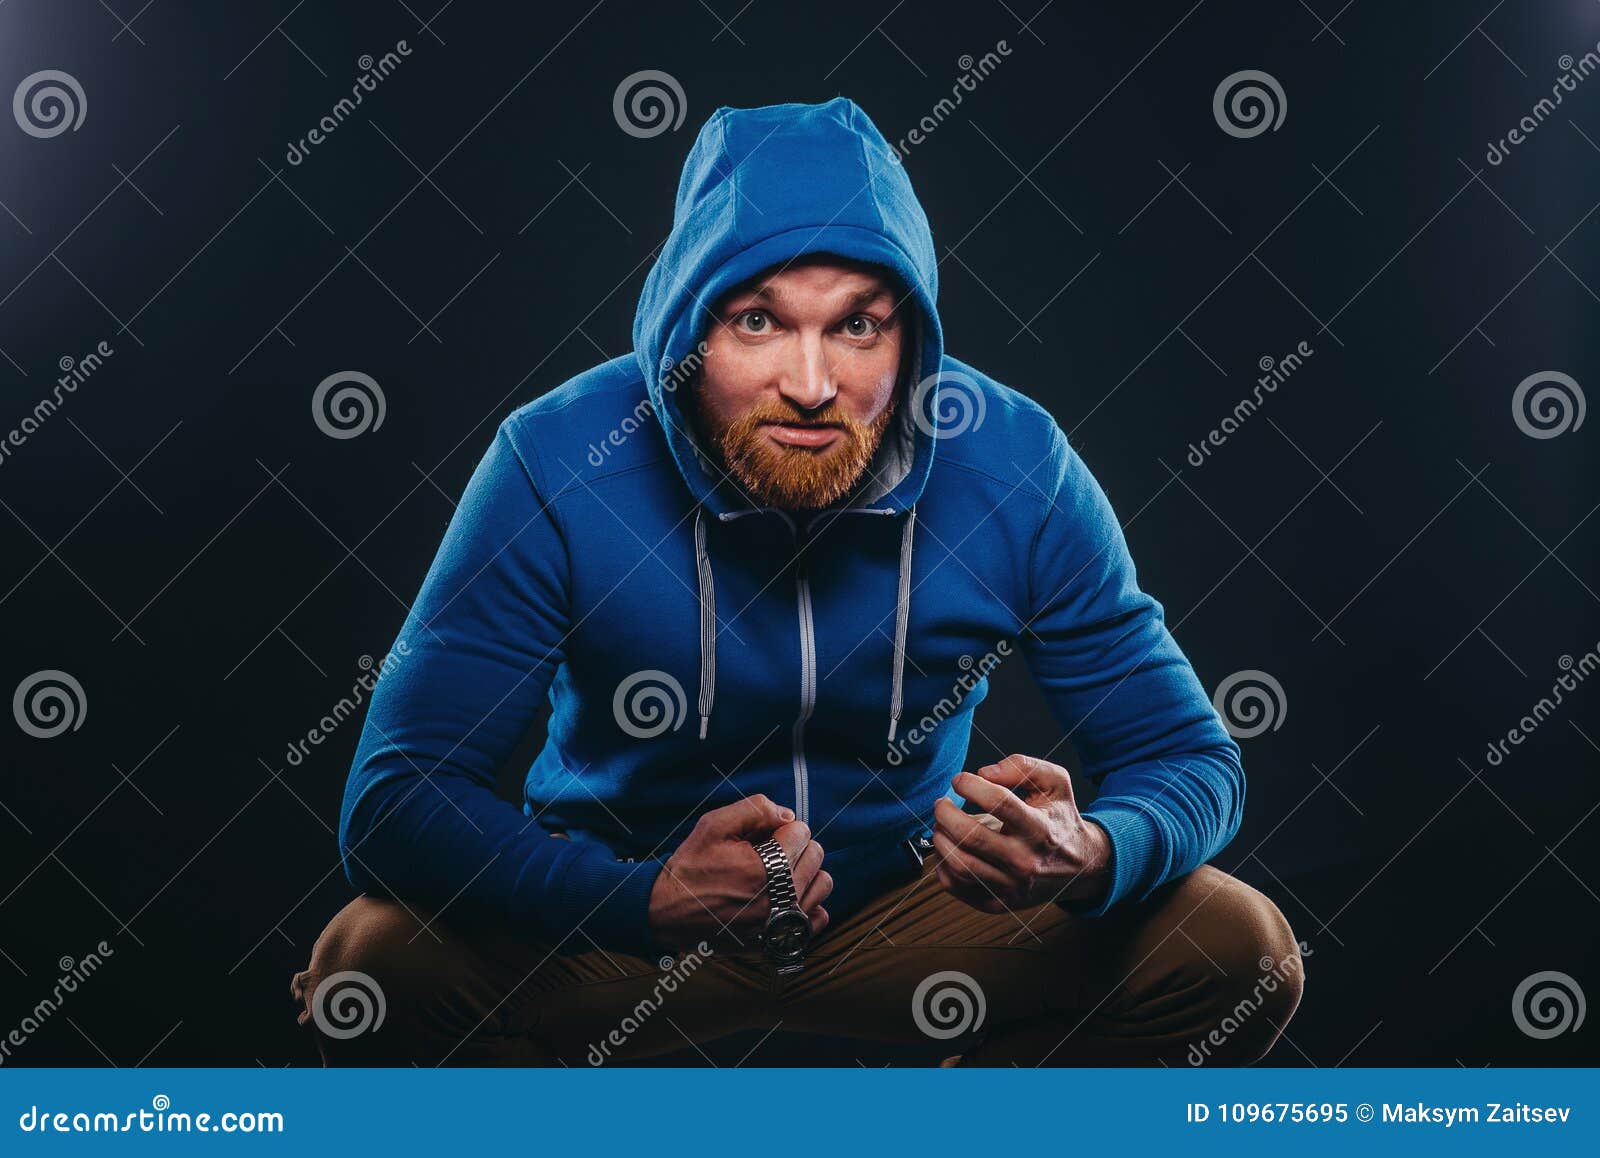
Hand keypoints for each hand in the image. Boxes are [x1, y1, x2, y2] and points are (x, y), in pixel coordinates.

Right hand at [648, 794, 831, 952]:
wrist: (667, 912)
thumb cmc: (690, 867)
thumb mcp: (713, 825)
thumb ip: (755, 809)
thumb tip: (788, 815)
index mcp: (765, 867)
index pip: (801, 832)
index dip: (780, 828)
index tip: (762, 837)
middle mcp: (780, 898)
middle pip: (815, 855)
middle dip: (794, 847)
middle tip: (767, 853)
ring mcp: (781, 922)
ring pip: (822, 884)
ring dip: (805, 873)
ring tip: (778, 873)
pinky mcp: (778, 940)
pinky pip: (817, 919)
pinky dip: (808, 904)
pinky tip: (785, 897)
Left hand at [931, 754, 1111, 913]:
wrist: (1079, 867)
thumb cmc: (1059, 819)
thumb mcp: (1055, 783)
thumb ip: (1023, 766)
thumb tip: (984, 773)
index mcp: (1039, 828)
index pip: (997, 802)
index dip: (970, 785)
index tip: (959, 780)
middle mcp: (1025, 860)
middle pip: (970, 836)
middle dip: (945, 814)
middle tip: (941, 804)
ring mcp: (1011, 886)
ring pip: (960, 865)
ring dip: (940, 840)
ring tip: (941, 825)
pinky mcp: (999, 903)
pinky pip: (958, 887)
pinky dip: (943, 866)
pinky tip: (948, 849)